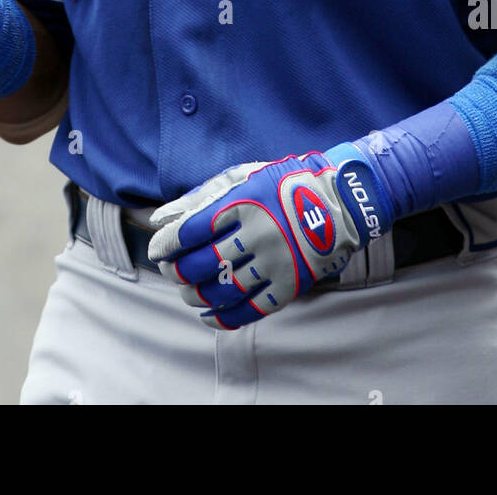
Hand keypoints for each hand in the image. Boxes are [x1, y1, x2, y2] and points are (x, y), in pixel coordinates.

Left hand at [147, 147, 393, 328]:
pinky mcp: (287, 286)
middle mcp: (257, 235)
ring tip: (189, 291)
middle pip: (201, 264)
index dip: (166, 244)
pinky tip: (209, 315)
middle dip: (177, 272)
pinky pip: (247, 312)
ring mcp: (273, 263)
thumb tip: (159, 219)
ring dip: (195, 296)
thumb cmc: (284, 185)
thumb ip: (199, 197)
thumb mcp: (242, 178)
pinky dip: (222, 319)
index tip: (157, 249)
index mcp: (242, 203)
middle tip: (170, 271)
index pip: (190, 231)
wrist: (340, 202)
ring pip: (221, 291)